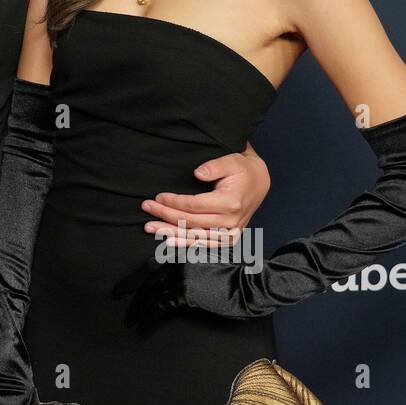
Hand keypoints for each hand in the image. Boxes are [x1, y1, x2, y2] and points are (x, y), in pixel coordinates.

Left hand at [112, 256, 258, 331]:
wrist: (248, 285)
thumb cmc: (232, 277)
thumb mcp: (207, 264)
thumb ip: (187, 267)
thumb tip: (169, 282)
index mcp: (180, 253)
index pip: (150, 265)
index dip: (135, 277)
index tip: (124, 287)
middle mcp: (176, 261)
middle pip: (145, 277)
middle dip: (129, 288)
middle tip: (116, 297)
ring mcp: (179, 276)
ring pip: (149, 293)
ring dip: (137, 309)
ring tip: (128, 321)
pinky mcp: (184, 292)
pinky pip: (160, 307)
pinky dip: (148, 318)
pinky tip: (142, 327)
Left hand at [140, 141, 270, 246]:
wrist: (259, 183)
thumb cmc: (242, 170)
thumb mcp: (231, 161)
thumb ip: (214, 166)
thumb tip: (197, 173)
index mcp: (230, 203)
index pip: (195, 206)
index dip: (174, 202)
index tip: (158, 196)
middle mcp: (230, 222)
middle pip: (190, 222)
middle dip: (165, 215)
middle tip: (146, 208)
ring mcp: (230, 234)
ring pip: (194, 236)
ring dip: (170, 233)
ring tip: (150, 228)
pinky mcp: (228, 239)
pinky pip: (203, 244)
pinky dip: (185, 243)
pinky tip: (168, 241)